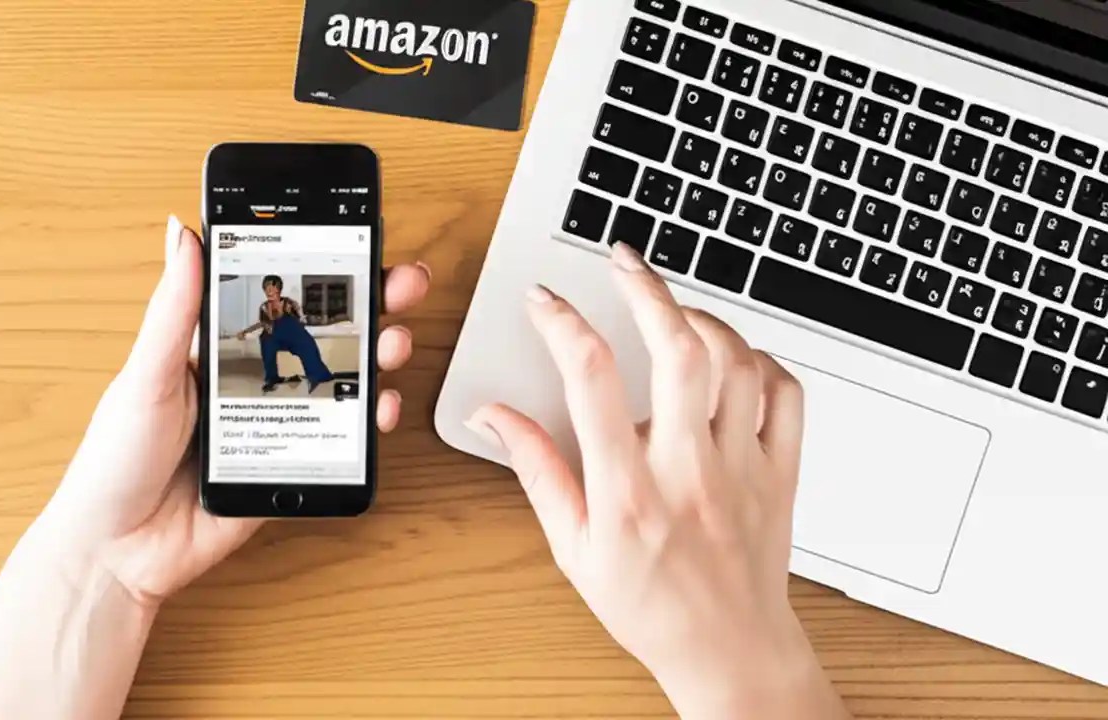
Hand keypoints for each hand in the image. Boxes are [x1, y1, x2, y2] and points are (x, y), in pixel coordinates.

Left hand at [39, 216, 429, 607]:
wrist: (119, 551)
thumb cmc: (117, 459)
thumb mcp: (147, 375)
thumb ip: (175, 308)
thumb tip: (182, 232)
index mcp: (217, 350)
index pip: (278, 298)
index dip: (319, 269)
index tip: (357, 240)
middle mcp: (254, 382)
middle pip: (323, 334)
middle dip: (370, 304)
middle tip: (401, 283)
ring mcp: (278, 426)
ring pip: (341, 382)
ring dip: (377, 357)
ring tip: (394, 342)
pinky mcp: (292, 467)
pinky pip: (341, 440)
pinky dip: (369, 421)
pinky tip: (379, 407)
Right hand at [467, 243, 847, 719]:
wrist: (728, 650)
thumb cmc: (649, 605)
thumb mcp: (572, 547)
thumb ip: (536, 471)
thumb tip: (494, 417)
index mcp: (627, 490)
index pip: (590, 379)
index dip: (562, 323)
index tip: (545, 302)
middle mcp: (687, 469)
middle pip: (676, 350)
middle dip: (645, 289)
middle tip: (622, 260)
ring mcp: (742, 467)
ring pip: (735, 361)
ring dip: (702, 318)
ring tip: (674, 308)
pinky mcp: (781, 471)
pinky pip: (786, 394)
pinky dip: (762, 359)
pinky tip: (734, 357)